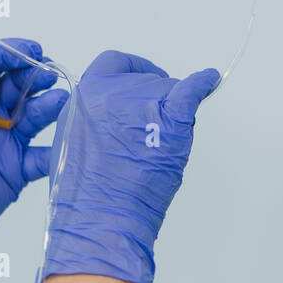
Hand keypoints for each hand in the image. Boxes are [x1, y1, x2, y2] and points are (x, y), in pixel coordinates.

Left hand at [0, 39, 66, 282]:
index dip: (6, 53)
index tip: (27, 50)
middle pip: (14, 85)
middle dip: (31, 74)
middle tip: (45, 72)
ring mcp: (4, 141)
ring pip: (33, 114)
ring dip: (47, 104)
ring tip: (57, 100)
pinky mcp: (17, 169)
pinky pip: (42, 154)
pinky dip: (56, 146)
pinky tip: (65, 137)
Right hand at [37, 50, 218, 282]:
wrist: (100, 219)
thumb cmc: (85, 194)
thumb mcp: (73, 140)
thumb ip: (94, 117)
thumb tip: (117, 113)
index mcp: (84, 96)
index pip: (114, 63)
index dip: (132, 69)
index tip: (141, 76)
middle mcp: (112, 93)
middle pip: (147, 80)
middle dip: (153, 100)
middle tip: (152, 129)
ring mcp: (142, 105)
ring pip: (169, 91)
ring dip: (169, 112)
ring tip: (158, 145)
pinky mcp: (169, 121)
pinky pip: (190, 92)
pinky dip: (203, 85)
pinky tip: (209, 79)